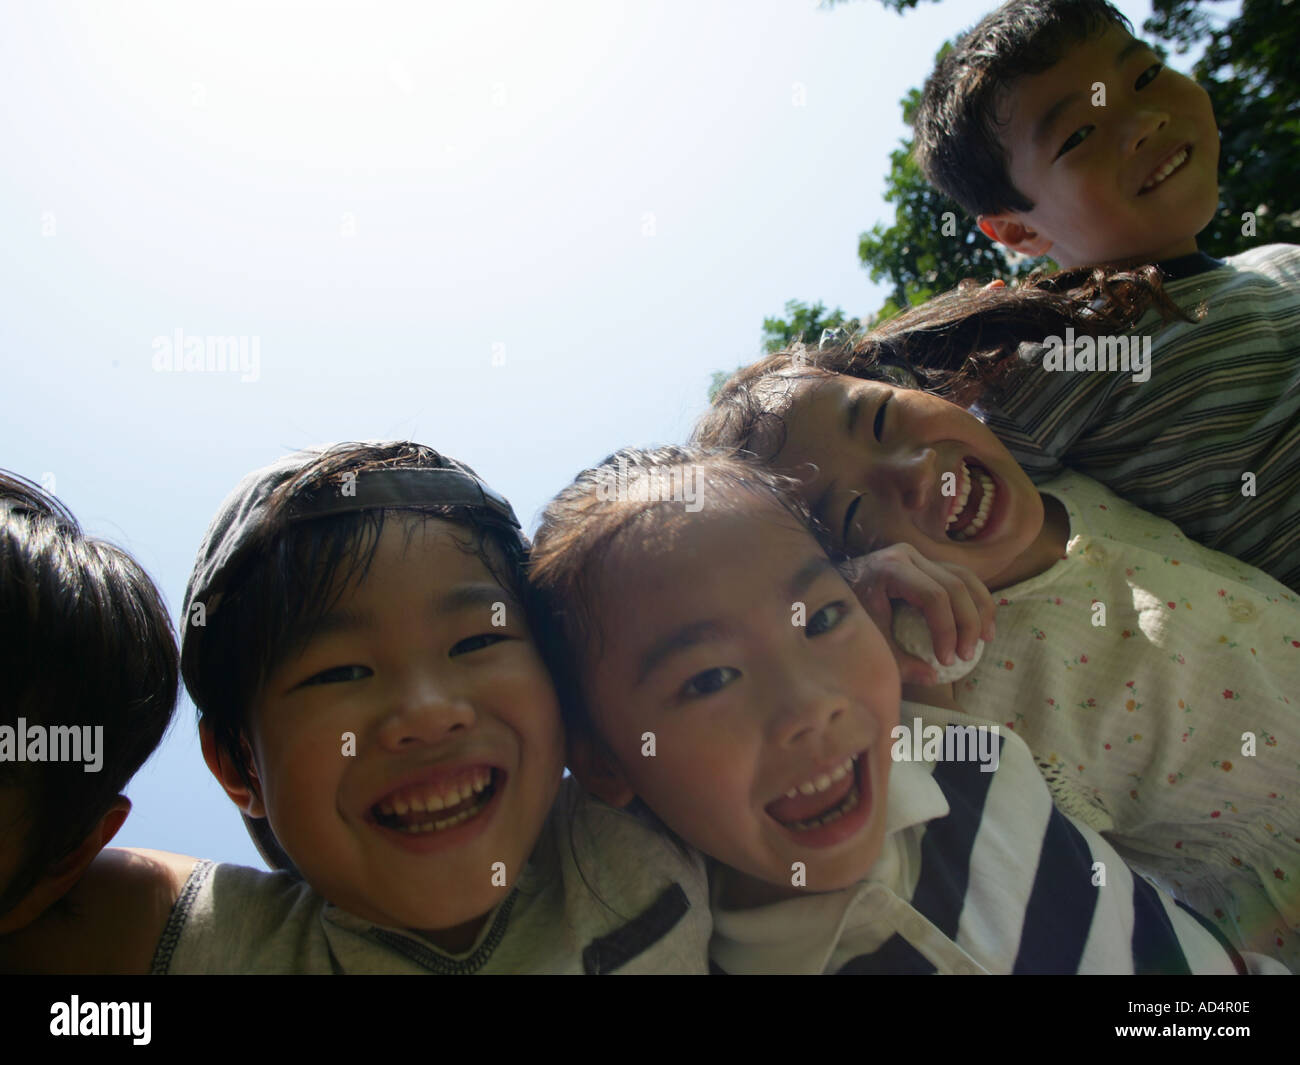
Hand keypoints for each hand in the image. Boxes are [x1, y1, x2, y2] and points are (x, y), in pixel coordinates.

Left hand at [846, 543, 995, 684]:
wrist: (827, 588)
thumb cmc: (845, 615)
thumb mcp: (867, 640)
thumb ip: (897, 660)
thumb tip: (932, 677)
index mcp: (889, 569)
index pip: (933, 596)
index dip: (946, 630)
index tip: (947, 660)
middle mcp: (906, 555)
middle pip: (953, 585)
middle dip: (967, 623)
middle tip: (967, 656)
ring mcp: (917, 556)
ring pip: (963, 577)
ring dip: (980, 609)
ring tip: (986, 640)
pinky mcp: (924, 563)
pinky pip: (958, 577)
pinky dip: (974, 599)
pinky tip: (981, 624)